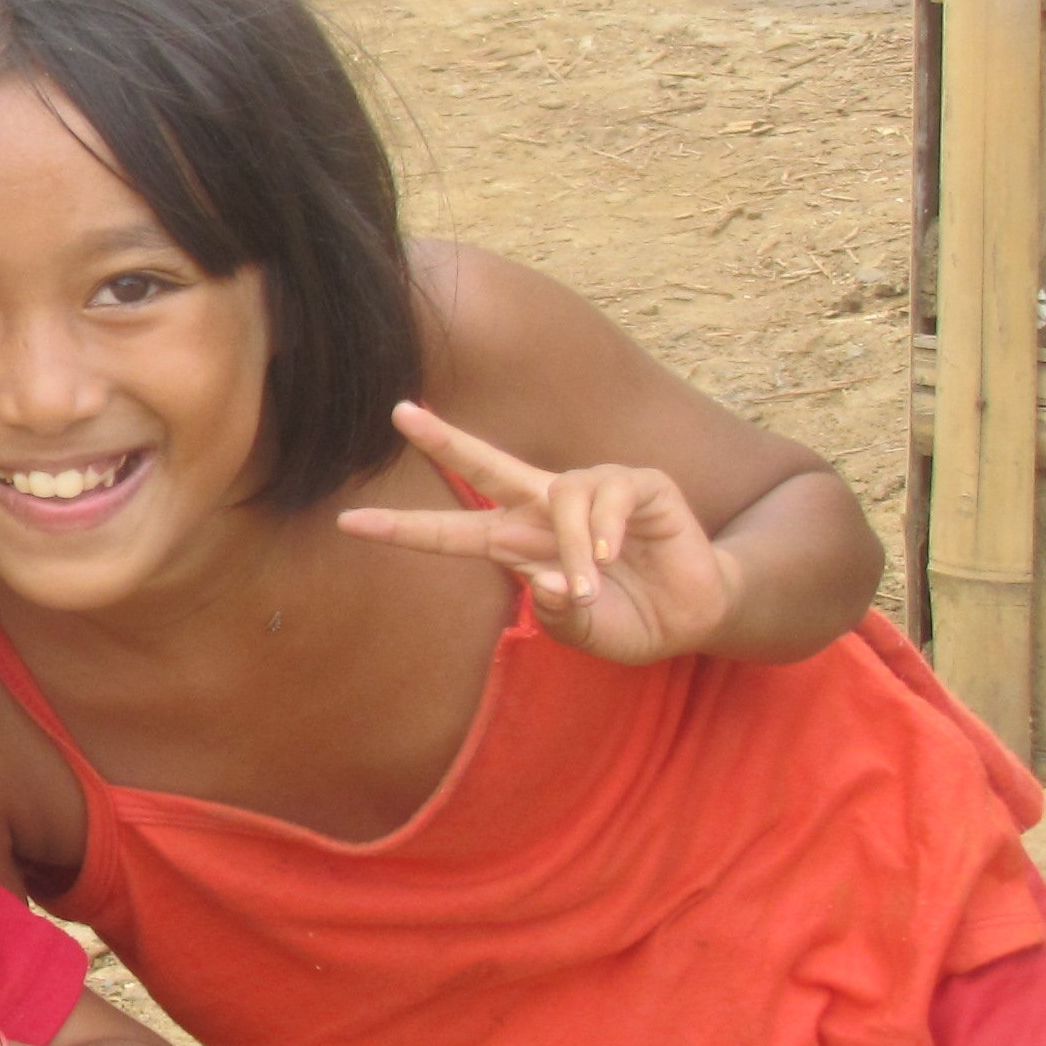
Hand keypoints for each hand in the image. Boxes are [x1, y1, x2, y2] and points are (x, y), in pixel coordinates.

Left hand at [334, 401, 741, 664]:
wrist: (695, 615)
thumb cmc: (629, 620)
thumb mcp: (586, 632)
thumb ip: (557, 614)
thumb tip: (539, 580)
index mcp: (520, 545)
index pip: (454, 531)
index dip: (405, 528)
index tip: (349, 522)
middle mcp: (546, 508)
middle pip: (485, 464)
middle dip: (443, 439)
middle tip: (399, 413)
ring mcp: (590, 490)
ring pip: (559, 496)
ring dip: (570, 546)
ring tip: (590, 584)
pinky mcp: (636, 483)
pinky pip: (605, 494)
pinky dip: (603, 529)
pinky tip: (613, 553)